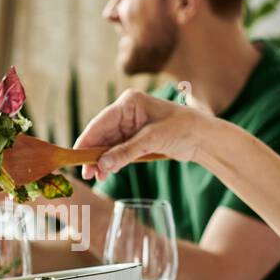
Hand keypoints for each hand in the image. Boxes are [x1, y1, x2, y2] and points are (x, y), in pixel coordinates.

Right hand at [76, 89, 205, 180]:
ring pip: (109, 144)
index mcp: (128, 103)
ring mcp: (132, 124)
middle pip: (102, 135)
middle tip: (88, 174)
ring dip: (103, 160)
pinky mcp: (137, 137)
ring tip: (99, 177)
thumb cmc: (182, 129)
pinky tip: (109, 172)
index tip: (75, 158)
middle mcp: (127, 111)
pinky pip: (118, 149)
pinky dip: (113, 161)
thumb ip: (126, 152)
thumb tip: (103, 165)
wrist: (204, 136)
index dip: (86, 141)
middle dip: (94, 155)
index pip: (99, 123)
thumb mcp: (152, 140)